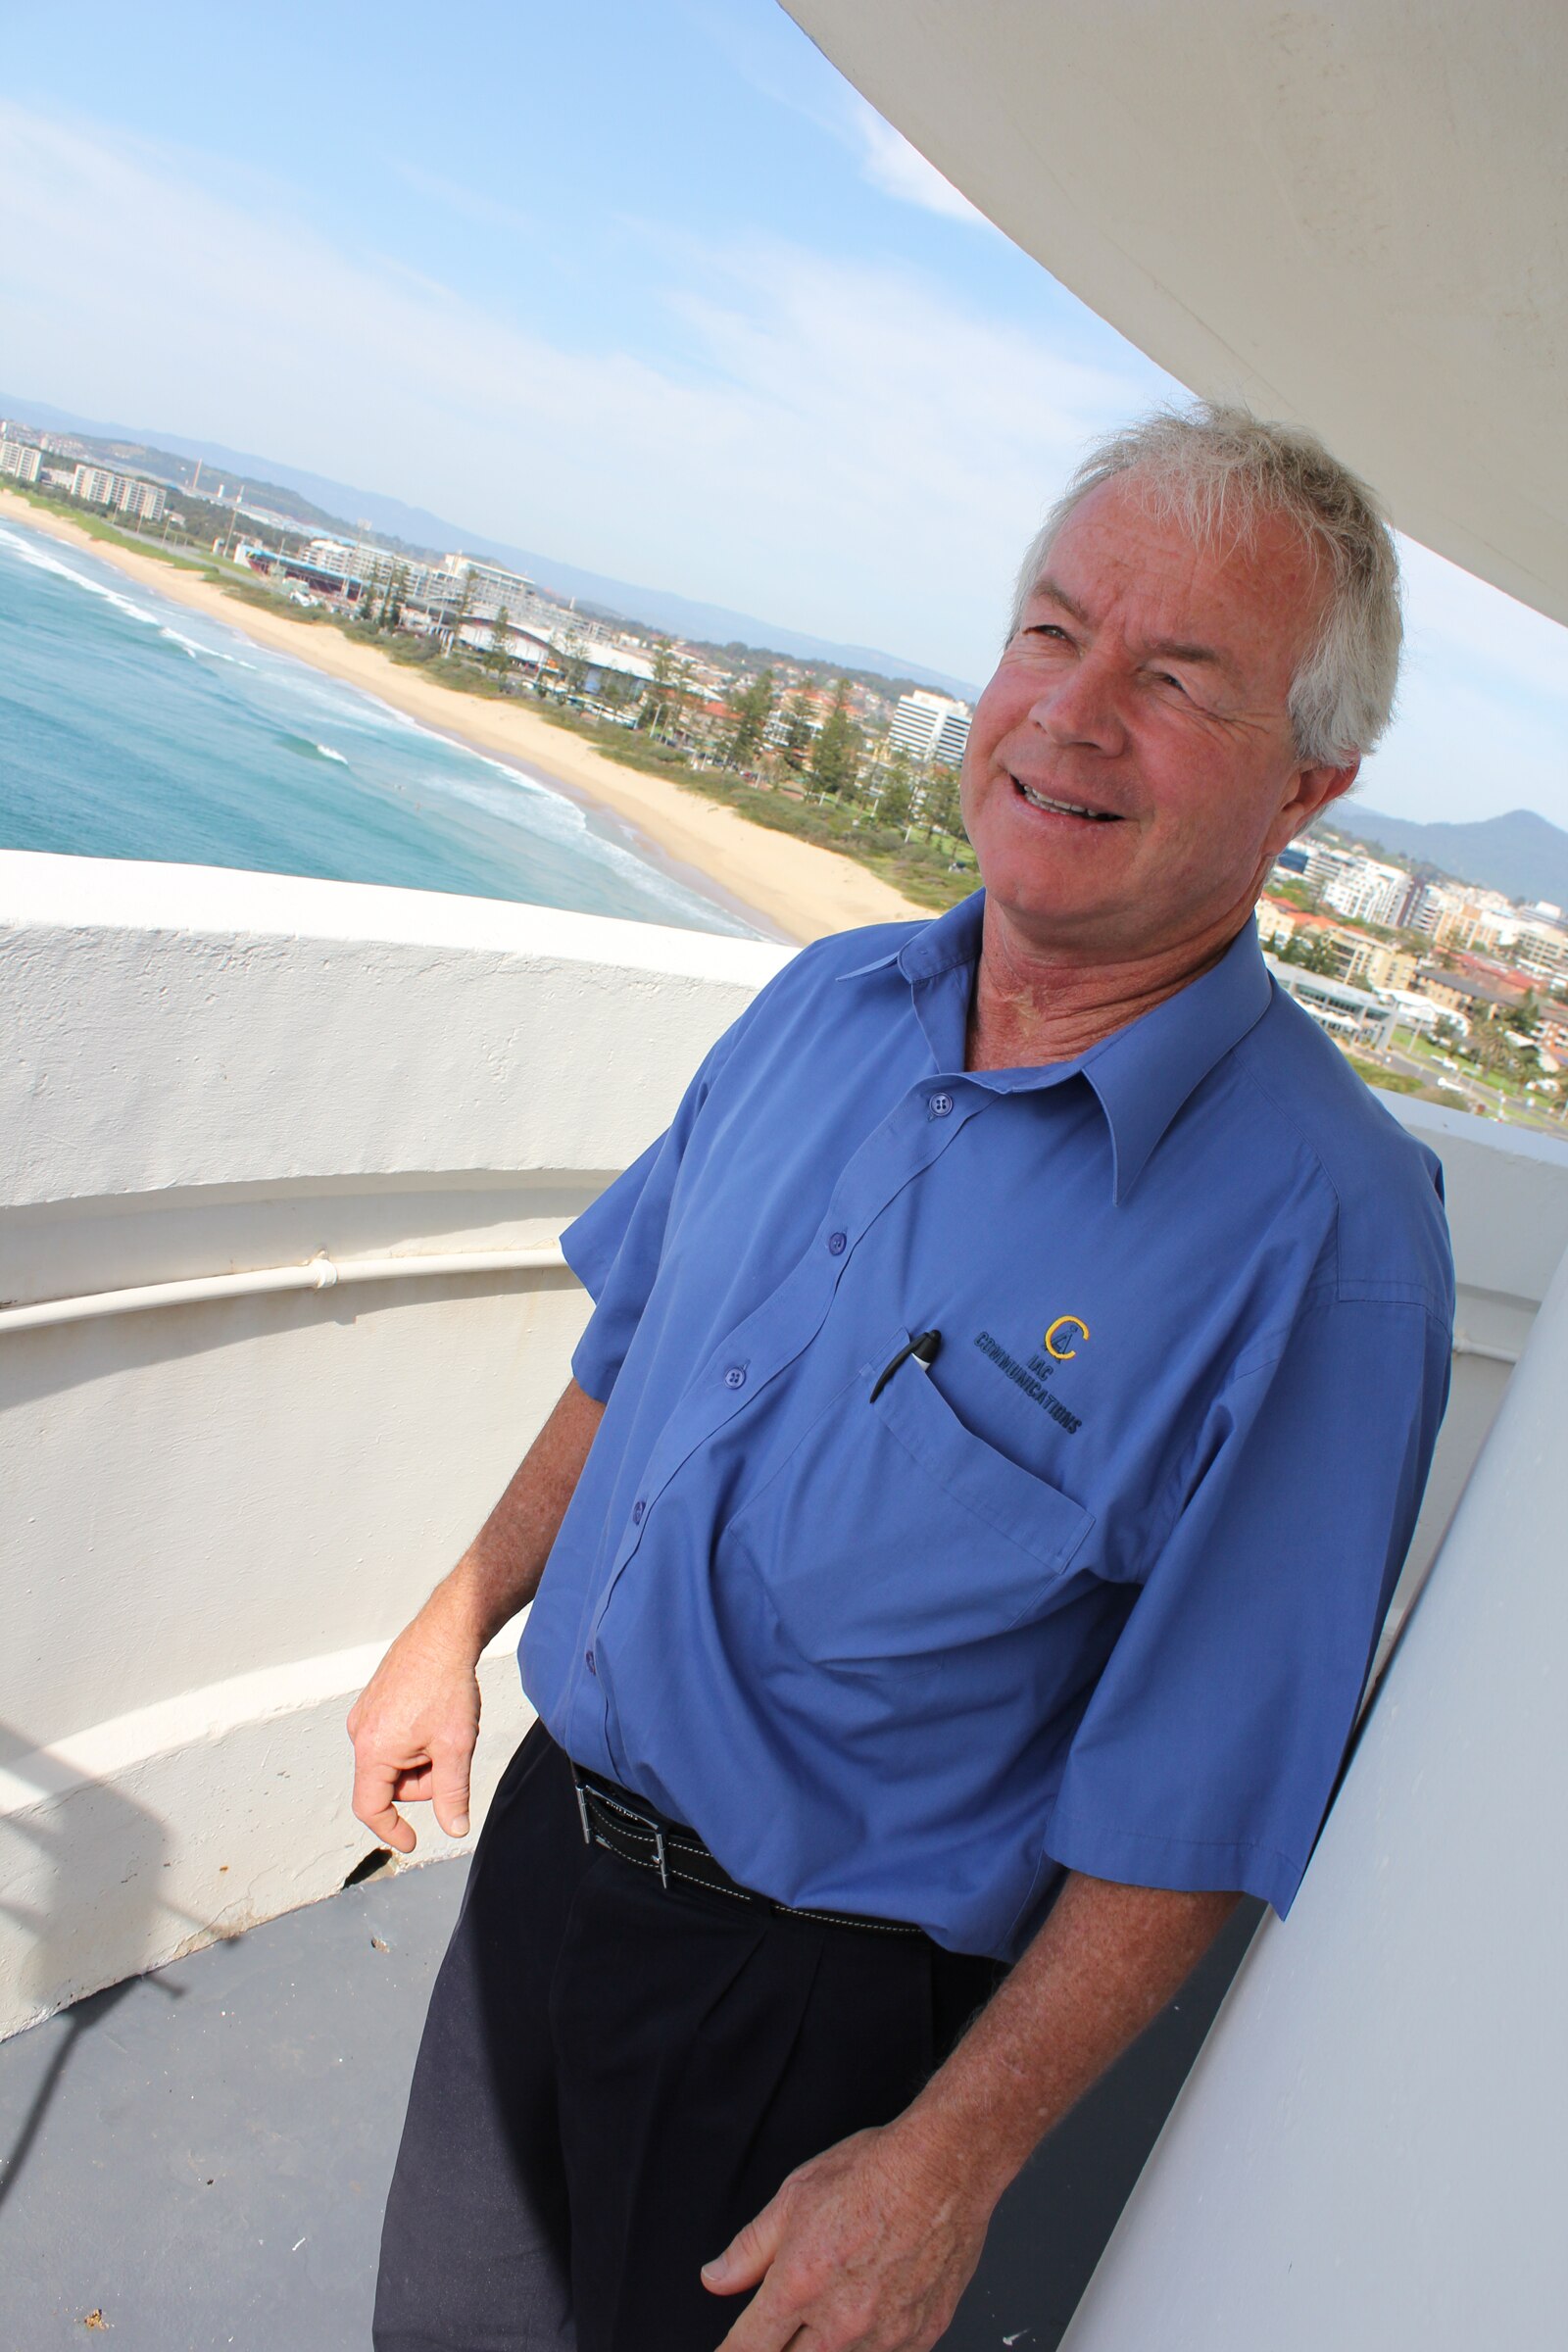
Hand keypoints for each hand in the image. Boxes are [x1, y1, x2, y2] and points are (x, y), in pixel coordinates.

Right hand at [346, 1586, 483, 1852]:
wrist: (444, 1634)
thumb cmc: (447, 1687)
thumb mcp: (456, 1747)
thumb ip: (453, 1794)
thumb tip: (455, 1829)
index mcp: (373, 1750)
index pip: (370, 1808)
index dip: (392, 1830)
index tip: (412, 1841)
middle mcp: (359, 1734)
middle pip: (390, 1784)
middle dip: (424, 1779)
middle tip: (453, 1751)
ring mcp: (364, 1715)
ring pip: (394, 1760)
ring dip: (423, 1756)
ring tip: (446, 1727)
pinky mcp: (373, 1701)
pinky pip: (393, 1737)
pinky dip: (417, 1738)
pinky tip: (436, 1713)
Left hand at [702, 2122, 991, 2351]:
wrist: (944, 2168)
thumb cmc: (874, 2172)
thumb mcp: (794, 2196)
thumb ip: (750, 2248)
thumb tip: (716, 2279)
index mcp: (800, 2286)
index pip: (749, 2347)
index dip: (733, 2351)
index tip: (732, 2349)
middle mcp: (841, 2322)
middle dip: (783, 2348)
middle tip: (788, 2325)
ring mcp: (885, 2337)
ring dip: (827, 2347)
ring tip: (837, 2311)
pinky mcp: (922, 2337)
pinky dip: (872, 2346)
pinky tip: (872, 2317)